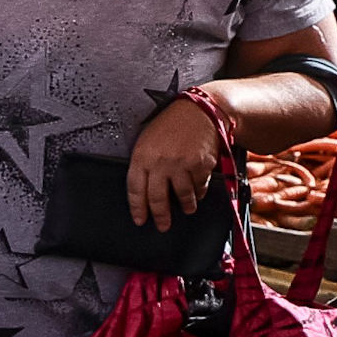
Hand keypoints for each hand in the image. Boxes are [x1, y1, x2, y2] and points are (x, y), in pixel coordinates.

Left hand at [123, 91, 228, 231]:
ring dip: (185, 206)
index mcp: (142, 156)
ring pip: (182, 196)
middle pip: (158, 199)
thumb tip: (144, 191)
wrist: (198, 110)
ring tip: (186, 209)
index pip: (135, 190)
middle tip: (163, 225)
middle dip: (161, 216)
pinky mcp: (201, 165)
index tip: (140, 220)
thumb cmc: (170, 125)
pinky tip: (198, 191)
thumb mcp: (147, 140)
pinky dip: (200, 191)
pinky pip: (200, 186)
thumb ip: (144, 164)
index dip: (138, 208)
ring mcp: (182, 165)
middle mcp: (161, 162)